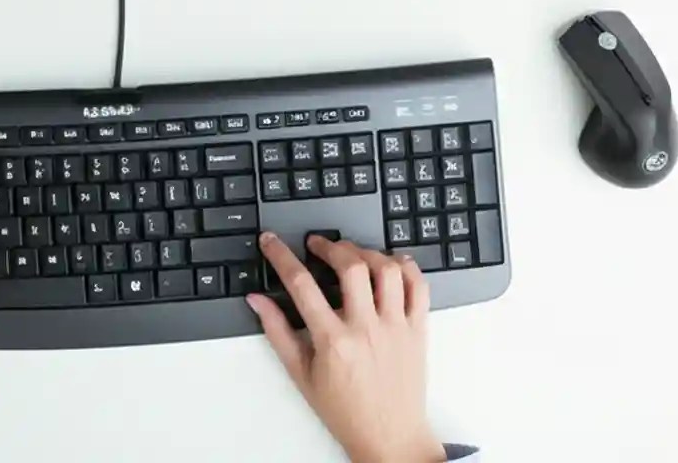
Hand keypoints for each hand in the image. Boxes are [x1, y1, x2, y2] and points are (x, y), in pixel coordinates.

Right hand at [247, 233, 444, 462]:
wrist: (389, 436)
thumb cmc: (345, 411)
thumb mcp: (301, 374)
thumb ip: (277, 332)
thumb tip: (258, 300)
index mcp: (333, 341)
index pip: (301, 285)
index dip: (281, 256)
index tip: (272, 242)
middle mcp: (367, 329)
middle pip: (351, 266)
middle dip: (329, 246)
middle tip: (317, 245)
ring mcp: (396, 327)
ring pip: (388, 270)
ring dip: (367, 253)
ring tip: (353, 255)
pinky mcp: (418, 330)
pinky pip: (419, 286)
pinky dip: (406, 267)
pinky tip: (390, 264)